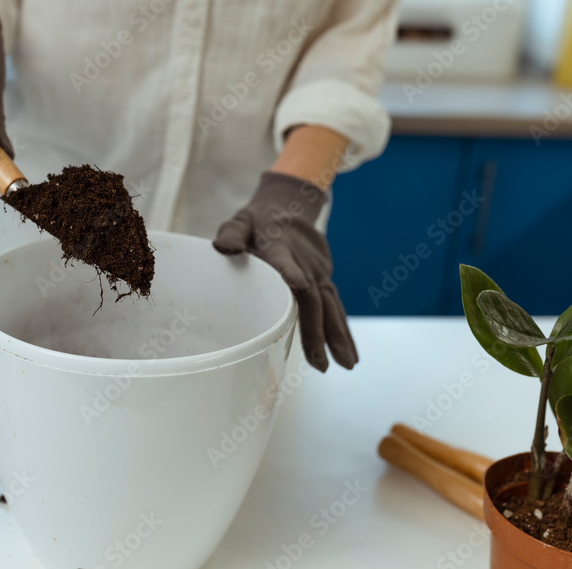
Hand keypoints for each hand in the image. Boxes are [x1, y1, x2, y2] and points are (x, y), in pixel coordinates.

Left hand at [213, 172, 356, 371]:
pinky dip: (342, 332)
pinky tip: (348, 356)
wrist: (290, 206)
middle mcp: (303, 264)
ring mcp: (317, 273)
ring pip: (330, 307)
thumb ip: (232, 234)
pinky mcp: (324, 280)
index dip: (291, 275)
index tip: (299, 286)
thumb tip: (223, 246)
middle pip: (312, 299)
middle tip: (320, 363)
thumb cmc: (257, 222)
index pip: (285, 263)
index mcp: (278, 250)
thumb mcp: (240, 222)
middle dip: (317, 331)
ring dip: (337, 337)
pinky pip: (336, 308)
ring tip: (346, 365)